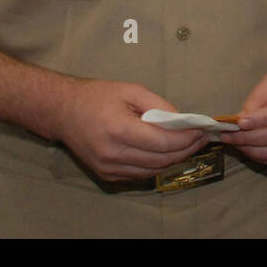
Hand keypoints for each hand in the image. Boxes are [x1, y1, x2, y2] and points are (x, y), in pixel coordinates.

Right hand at [53, 79, 209, 180]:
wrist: (63, 112)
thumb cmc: (97, 96)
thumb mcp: (131, 90)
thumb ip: (159, 105)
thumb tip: (183, 120)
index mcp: (120, 130)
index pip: (164, 142)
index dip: (188, 138)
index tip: (203, 130)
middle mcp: (114, 154)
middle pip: (162, 159)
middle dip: (187, 149)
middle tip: (202, 137)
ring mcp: (109, 168)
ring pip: (154, 171)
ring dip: (175, 159)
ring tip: (190, 144)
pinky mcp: (107, 175)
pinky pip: (141, 174)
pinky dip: (158, 164)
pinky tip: (167, 151)